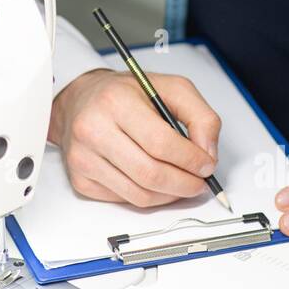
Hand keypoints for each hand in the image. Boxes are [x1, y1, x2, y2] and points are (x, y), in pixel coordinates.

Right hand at [49, 69, 221, 206]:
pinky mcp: (80, 180)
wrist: (80, 100)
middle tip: (199, 182)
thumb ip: (200, 116)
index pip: (160, 143)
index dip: (190, 160)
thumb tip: (208, 154)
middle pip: (150, 174)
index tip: (206, 165)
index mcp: (116, 102)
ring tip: (181, 183)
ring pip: (139, 195)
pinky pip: (124, 200)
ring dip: (169, 195)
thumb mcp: (170, 88)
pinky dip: (148, 197)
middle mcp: (93, 130)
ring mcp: (83, 158)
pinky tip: (154, 182)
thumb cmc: (125, 94)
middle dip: (184, 184)